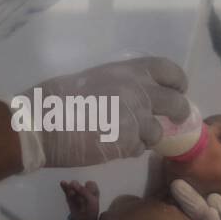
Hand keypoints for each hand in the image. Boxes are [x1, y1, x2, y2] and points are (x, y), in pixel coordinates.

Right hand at [13, 57, 188, 169]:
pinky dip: (129, 148)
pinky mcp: (128, 144)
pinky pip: (139, 149)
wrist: (42, 123)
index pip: (169, 71)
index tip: (178, 90)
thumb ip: (120, 85)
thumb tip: (132, 98)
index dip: (177, 82)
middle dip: (178, 113)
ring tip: (124, 135)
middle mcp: (140, 92)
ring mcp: (137, 120)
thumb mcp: (94, 78)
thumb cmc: (58, 97)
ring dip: (146, 136)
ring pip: (157, 132)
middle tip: (174, 119)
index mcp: (129, 70)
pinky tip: (110, 144)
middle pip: (176, 104)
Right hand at [60, 180, 99, 219]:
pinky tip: (62, 183)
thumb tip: (72, 182)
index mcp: (93, 191)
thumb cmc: (91, 211)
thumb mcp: (91, 200)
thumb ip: (83, 191)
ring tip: (71, 193)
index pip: (91, 184)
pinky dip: (64, 187)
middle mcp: (85, 191)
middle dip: (78, 188)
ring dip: (70, 188)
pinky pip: (67, 190)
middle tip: (79, 195)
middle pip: (80, 184)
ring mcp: (77, 194)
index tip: (89, 195)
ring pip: (72, 187)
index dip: (89, 188)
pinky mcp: (69, 198)